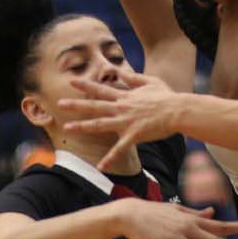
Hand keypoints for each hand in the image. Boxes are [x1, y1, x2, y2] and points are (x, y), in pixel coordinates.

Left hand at [60, 66, 192, 167]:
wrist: (178, 110)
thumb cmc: (167, 97)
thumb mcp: (150, 81)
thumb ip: (133, 78)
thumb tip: (120, 72)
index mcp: (124, 97)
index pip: (101, 89)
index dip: (86, 85)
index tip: (71, 81)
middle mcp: (121, 108)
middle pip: (95, 106)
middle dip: (76, 105)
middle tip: (59, 103)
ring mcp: (126, 122)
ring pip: (100, 124)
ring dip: (83, 126)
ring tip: (67, 127)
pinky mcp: (134, 135)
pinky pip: (119, 149)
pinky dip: (110, 158)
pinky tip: (100, 167)